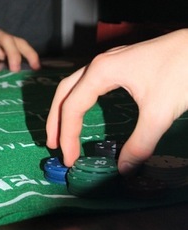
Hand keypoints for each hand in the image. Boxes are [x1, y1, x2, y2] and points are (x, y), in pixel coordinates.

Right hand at [46, 30, 187, 173]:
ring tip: (63, 130)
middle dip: (56, 119)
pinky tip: (87, 110)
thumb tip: (125, 169)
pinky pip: (89, 81)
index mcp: (101, 71)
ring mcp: (110, 60)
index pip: (72, 106)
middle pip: (65, 91)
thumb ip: (140, 144)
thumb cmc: (179, 72)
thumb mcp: (159, 113)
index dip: (67, 135)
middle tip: (53, 145)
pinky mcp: (121, 62)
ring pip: (75, 84)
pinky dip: (80, 98)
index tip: (70, 159)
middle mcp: (99, 63)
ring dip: (66, 107)